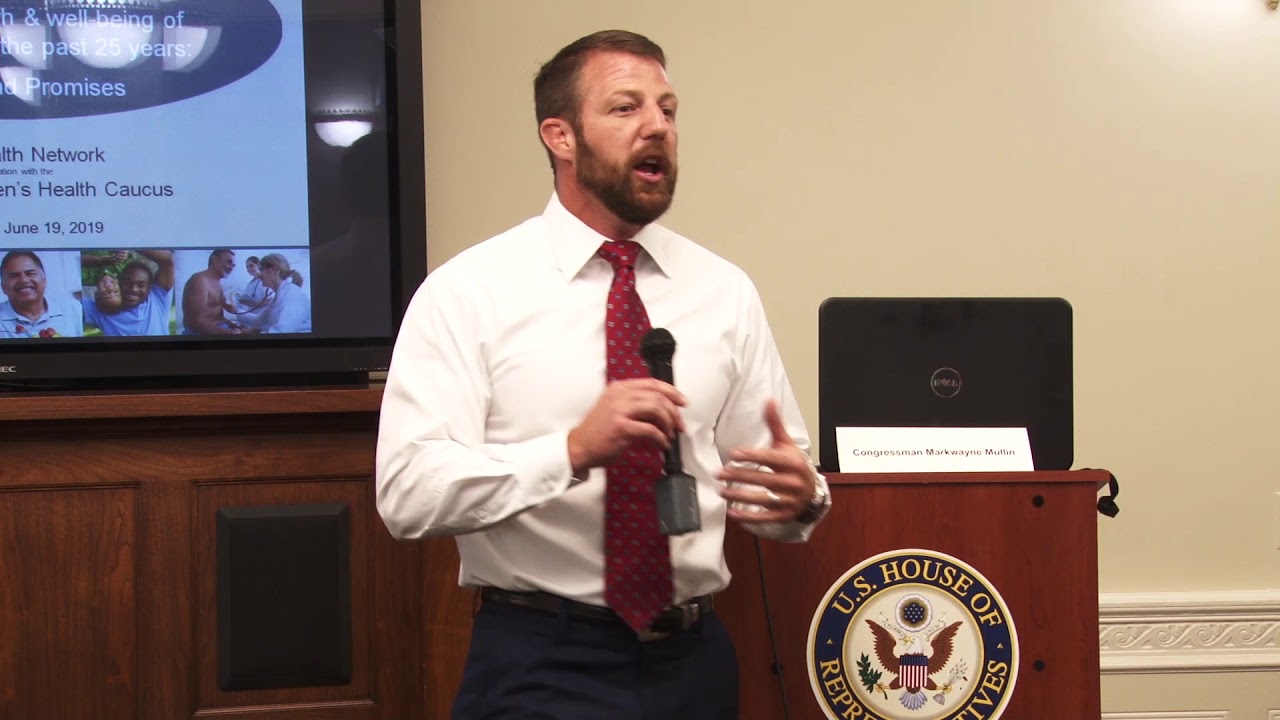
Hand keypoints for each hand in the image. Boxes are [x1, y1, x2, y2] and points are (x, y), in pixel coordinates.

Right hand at [567, 378, 686, 472]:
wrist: (580, 446)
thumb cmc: (599, 431)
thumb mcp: (615, 408)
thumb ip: (636, 404)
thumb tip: (663, 409)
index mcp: (619, 388)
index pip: (652, 383)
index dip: (672, 391)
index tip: (682, 402)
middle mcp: (619, 395)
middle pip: (658, 396)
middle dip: (674, 412)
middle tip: (680, 424)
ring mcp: (619, 410)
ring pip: (656, 409)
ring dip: (669, 423)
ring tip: (670, 434)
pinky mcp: (621, 427)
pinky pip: (650, 430)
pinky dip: (661, 438)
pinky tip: (662, 444)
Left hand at [717, 399, 815, 522]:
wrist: (812, 491)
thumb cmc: (794, 464)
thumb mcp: (787, 443)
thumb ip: (775, 424)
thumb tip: (769, 400)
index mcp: (793, 463)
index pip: (770, 459)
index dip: (752, 456)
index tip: (734, 454)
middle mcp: (792, 482)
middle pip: (763, 479)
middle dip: (739, 476)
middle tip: (719, 473)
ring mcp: (789, 500)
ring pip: (761, 499)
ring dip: (739, 496)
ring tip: (722, 491)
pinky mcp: (784, 515)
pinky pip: (765, 517)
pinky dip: (748, 516)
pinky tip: (733, 512)